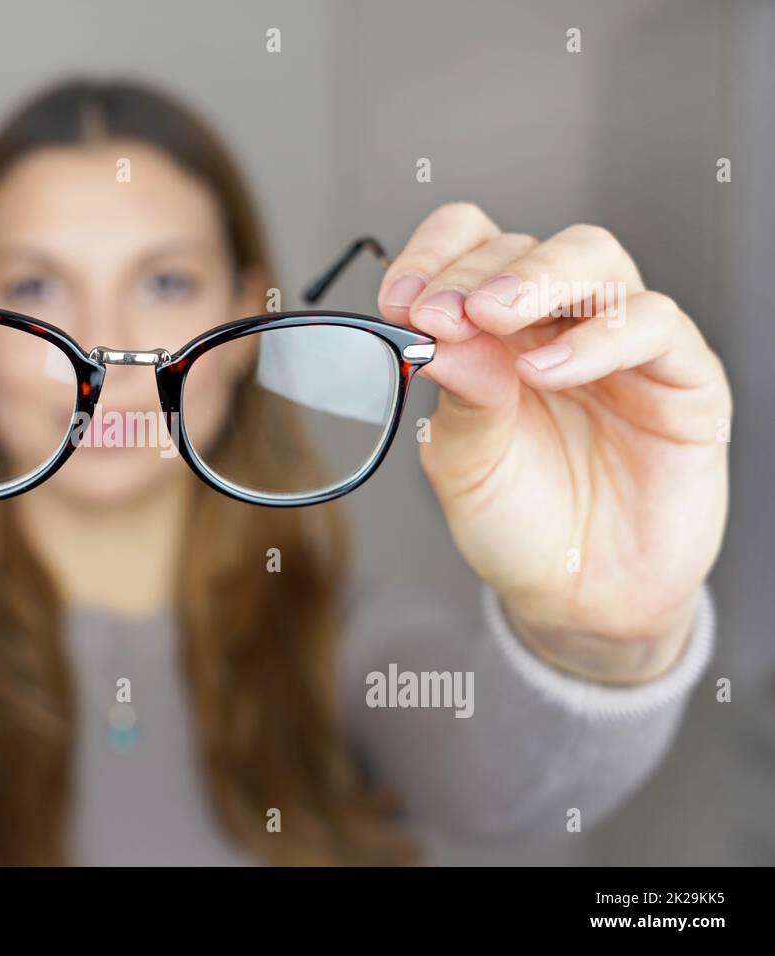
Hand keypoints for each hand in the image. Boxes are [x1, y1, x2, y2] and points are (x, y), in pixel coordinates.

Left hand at [378, 203, 730, 683]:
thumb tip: (435, 327)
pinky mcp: (682, 377)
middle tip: (443, 308)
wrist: (577, 597)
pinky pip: (652, 326)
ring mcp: (622, 345)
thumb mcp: (462, 460)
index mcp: (495, 329)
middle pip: (529, 246)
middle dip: (480, 270)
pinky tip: (545, 372)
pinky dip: (595, 340)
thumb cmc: (516, 520)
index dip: (435, 257)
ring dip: (536, 280)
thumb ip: (457, 392)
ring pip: (595, 261)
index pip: (471, 246)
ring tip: (490, 319)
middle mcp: (557, 323)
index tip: (399, 299)